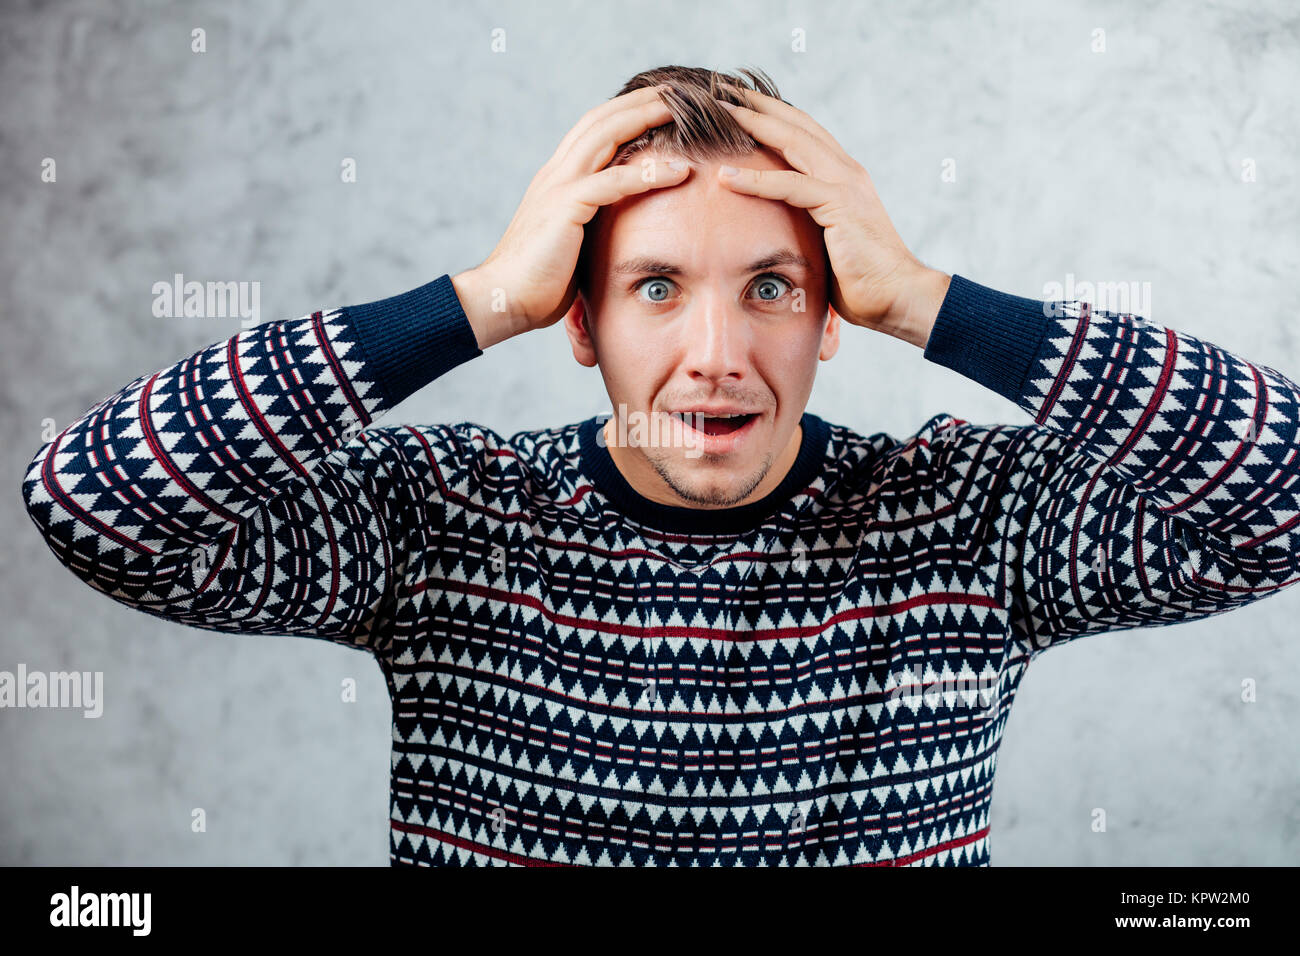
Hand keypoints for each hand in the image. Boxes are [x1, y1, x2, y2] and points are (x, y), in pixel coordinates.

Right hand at [452, 86, 689, 348]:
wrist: (505, 298)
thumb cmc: (540, 282)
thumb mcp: (573, 244)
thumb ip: (593, 226)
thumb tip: (621, 232)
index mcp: (557, 178)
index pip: (594, 129)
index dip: (627, 111)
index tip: (662, 104)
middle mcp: (556, 173)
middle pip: (603, 119)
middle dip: (641, 101)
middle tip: (680, 91)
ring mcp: (558, 185)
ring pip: (607, 135)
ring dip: (647, 118)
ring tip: (684, 111)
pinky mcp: (565, 207)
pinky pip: (613, 182)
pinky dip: (648, 173)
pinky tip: (680, 171)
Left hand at [712, 86, 949, 347]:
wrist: (897, 295)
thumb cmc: (860, 279)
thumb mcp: (826, 242)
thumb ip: (805, 224)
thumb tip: (773, 233)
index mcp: (844, 175)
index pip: (804, 133)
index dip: (773, 114)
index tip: (739, 102)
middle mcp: (846, 171)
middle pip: (795, 125)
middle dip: (758, 105)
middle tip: (722, 88)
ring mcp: (845, 184)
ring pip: (792, 142)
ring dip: (752, 125)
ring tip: (718, 112)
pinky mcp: (839, 205)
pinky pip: (790, 186)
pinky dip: (756, 180)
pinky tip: (726, 177)